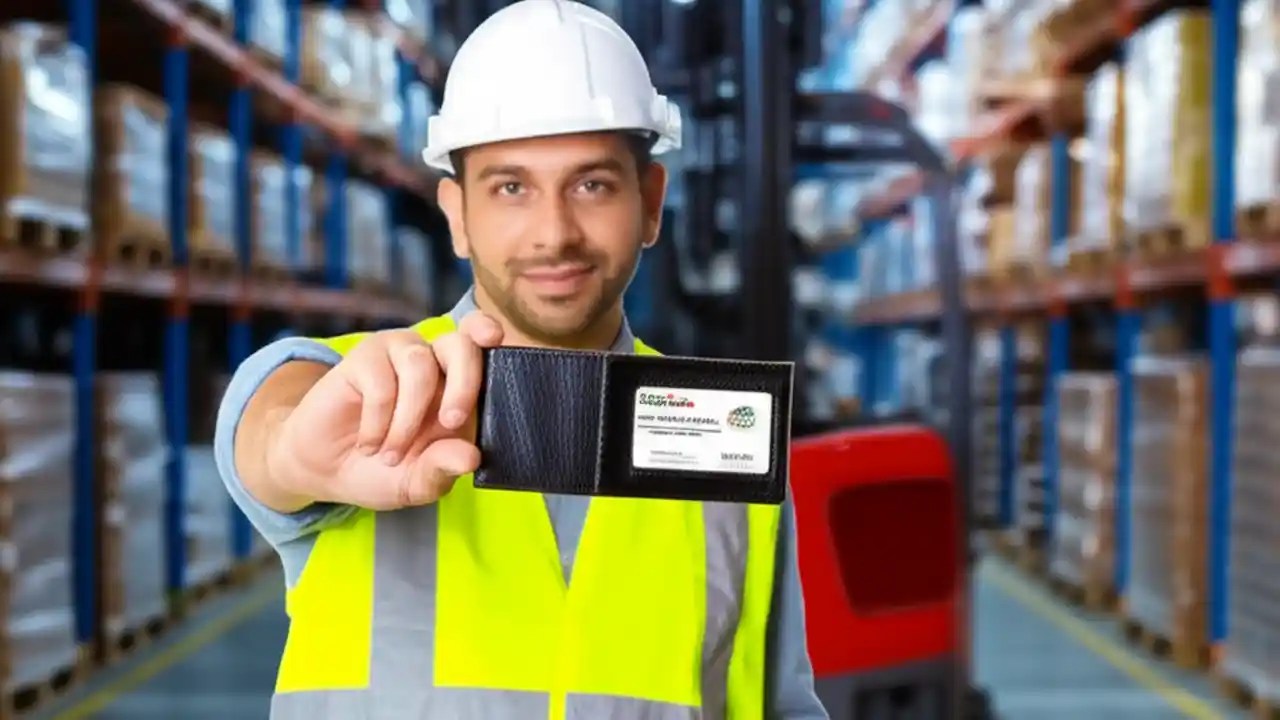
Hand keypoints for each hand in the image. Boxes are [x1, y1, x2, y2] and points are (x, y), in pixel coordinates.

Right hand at [268, 311, 503, 509]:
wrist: (325, 470)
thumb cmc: (383, 471)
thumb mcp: (418, 483)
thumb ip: (443, 470)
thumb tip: (470, 458)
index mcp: (459, 387)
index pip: (481, 344)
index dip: (487, 332)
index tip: (493, 338)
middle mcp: (433, 363)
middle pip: (459, 345)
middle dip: (463, 383)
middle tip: (450, 422)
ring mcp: (397, 356)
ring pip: (419, 364)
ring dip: (408, 419)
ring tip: (391, 455)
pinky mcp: (363, 359)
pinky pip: (380, 381)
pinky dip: (378, 422)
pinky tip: (370, 444)